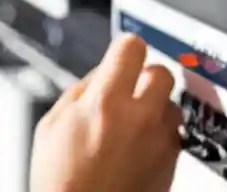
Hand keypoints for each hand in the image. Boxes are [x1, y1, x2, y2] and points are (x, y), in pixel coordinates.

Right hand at [29, 34, 181, 191]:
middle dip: (144, 76)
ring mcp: (159, 141)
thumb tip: (102, 72)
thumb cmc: (62, 180)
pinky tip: (136, 146)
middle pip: (161, 71)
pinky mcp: (172, 162)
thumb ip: (81, 91)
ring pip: (171, 103)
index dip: (124, 48)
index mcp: (104, 103)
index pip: (131, 48)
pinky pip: (173, 132)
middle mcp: (139, 118)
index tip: (122, 54)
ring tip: (130, 125)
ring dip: (154, 107)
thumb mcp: (53, 124)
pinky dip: (159, 133)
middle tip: (128, 89)